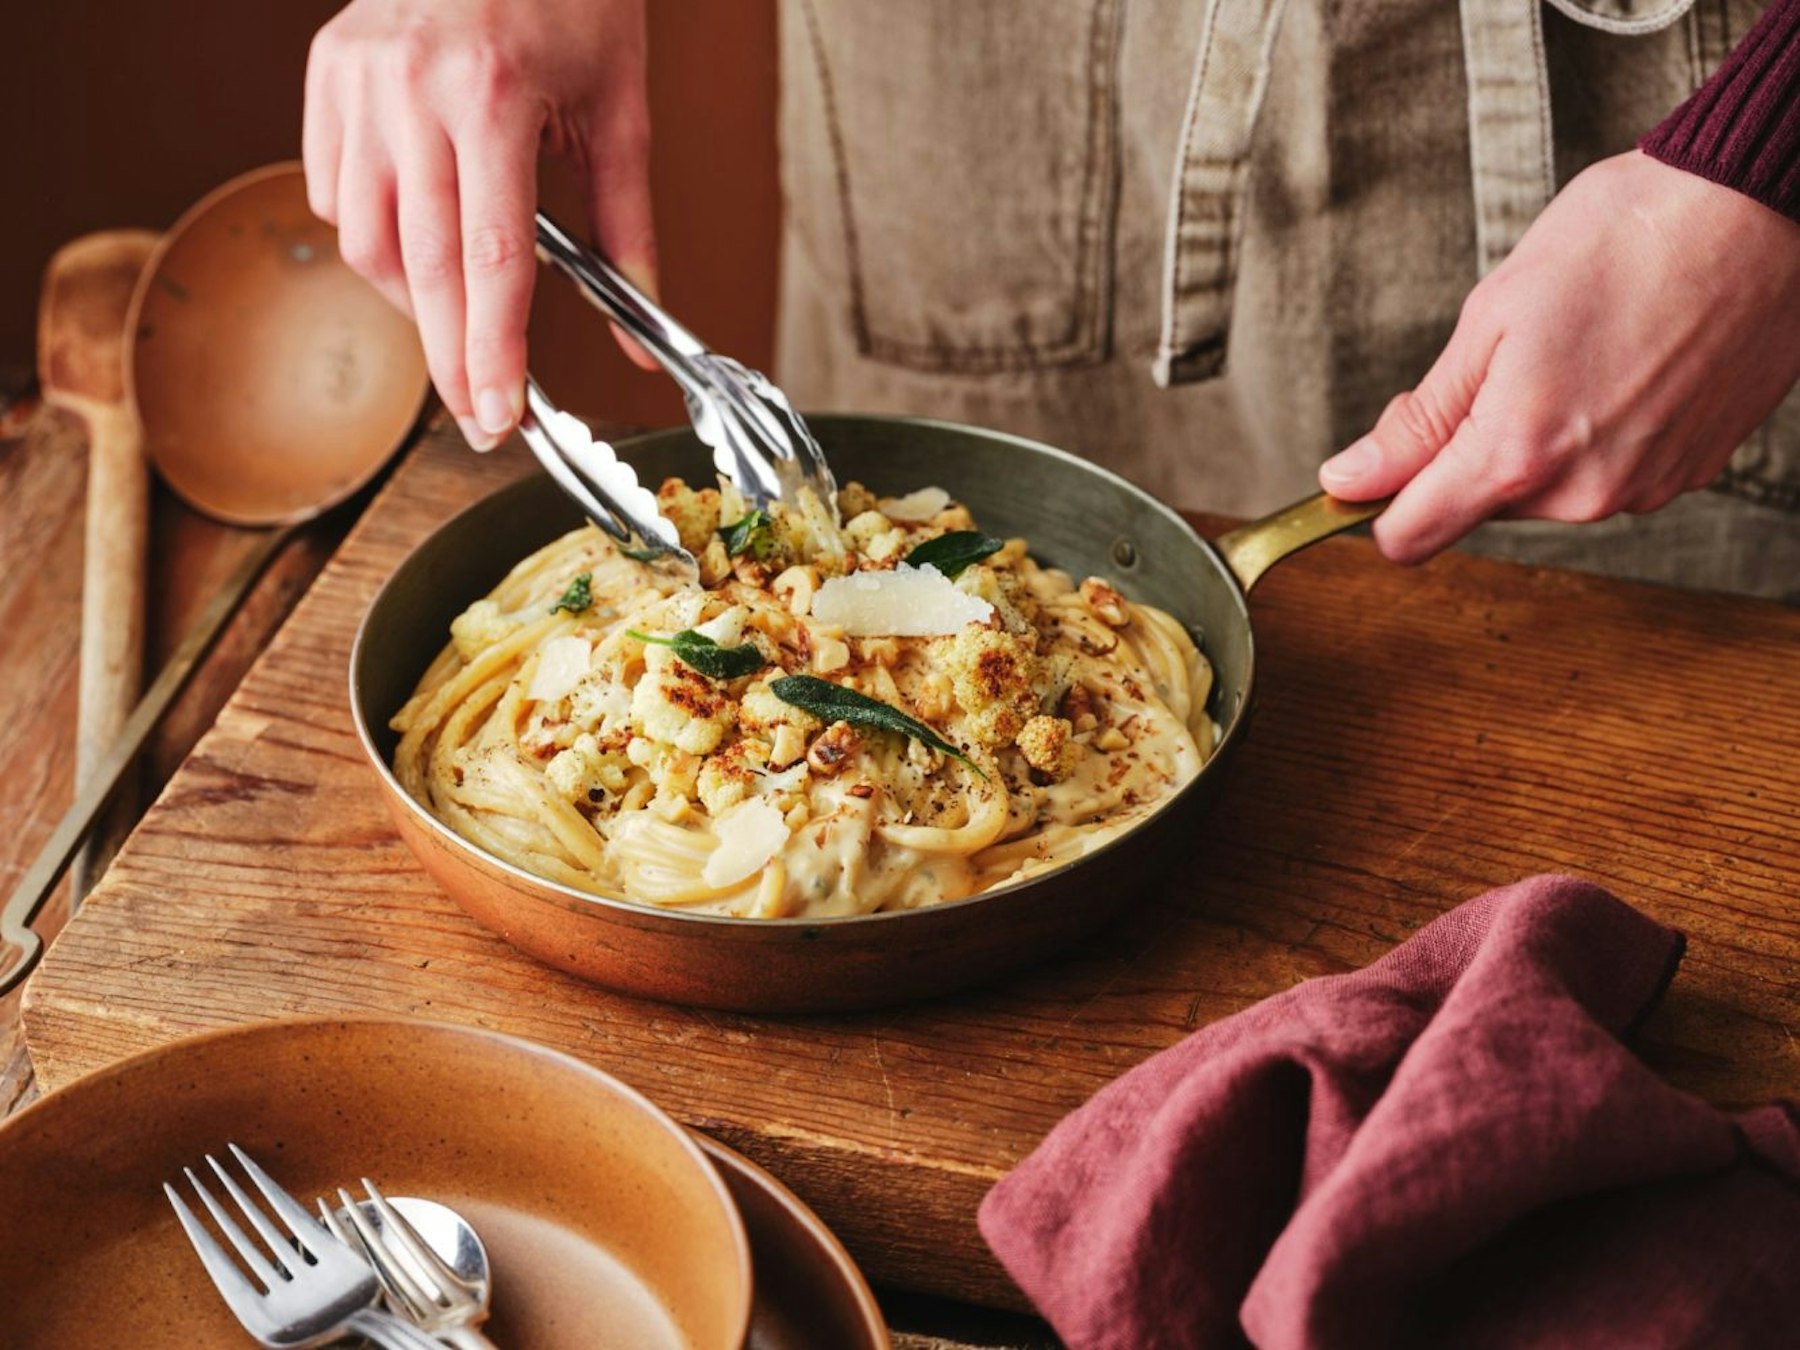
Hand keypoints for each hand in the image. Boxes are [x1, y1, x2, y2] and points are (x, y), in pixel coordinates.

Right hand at [304, 0, 656, 450]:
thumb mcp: (620, 109)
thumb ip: (628, 230)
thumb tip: (640, 334)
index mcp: (493, 92)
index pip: (490, 257)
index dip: (494, 350)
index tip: (501, 416)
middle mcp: (411, 87)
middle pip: (421, 267)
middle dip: (452, 360)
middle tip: (480, 421)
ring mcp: (358, 78)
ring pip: (365, 240)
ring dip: (413, 302)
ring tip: (460, 322)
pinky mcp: (327, 71)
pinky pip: (334, 192)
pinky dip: (374, 238)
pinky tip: (419, 242)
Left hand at [1318, 150, 1799, 562]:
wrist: (1760, 208)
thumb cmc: (1623, 240)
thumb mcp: (1490, 319)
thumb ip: (1418, 420)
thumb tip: (1349, 480)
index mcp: (1518, 455)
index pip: (1410, 537)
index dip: (1378, 504)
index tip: (1372, 466)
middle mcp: (1584, 492)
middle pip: (1479, 505)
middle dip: (1469, 447)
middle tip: (1506, 358)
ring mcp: (1644, 487)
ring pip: (1545, 490)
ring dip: (1537, 437)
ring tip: (1579, 350)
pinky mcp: (1689, 471)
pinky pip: (1607, 474)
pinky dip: (1598, 432)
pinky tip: (1625, 364)